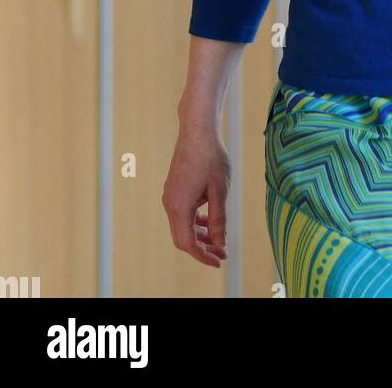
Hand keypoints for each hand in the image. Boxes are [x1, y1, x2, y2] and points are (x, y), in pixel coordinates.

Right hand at [162, 127, 231, 266]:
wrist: (197, 130)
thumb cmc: (211, 157)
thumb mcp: (220, 190)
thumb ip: (219, 219)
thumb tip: (220, 243)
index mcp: (179, 207)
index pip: (188, 243)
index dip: (204, 256)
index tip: (220, 261)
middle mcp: (170, 203)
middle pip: (182, 238)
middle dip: (202, 248)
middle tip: (221, 253)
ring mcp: (170, 196)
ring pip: (182, 226)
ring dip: (199, 235)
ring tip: (218, 239)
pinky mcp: (173, 189)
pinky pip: (182, 213)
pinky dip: (195, 221)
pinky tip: (209, 219)